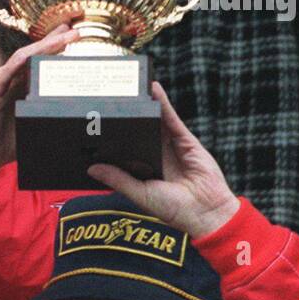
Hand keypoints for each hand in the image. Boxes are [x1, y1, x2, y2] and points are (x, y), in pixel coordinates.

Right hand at [0, 24, 79, 190]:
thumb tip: (81, 123)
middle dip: (54, 38)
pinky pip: (3, 75)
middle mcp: (13, 82)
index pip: (42, 61)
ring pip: (22, 58)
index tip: (75, 35)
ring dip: (42, 45)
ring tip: (63, 36)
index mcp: (23, 88)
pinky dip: (15, 64)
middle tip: (74, 27)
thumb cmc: (7, 145)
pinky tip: (26, 55)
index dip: (57, 46)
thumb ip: (52, 119)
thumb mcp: (36, 128)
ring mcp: (2, 86)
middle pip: (34, 54)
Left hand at [87, 82, 238, 238]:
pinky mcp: (185, 140)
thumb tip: (92, 169)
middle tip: (108, 99)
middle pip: (138, 131)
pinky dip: (163, 103)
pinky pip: (171, 118)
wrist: (206, 212)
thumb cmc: (174, 210)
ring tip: (129, 87)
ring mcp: (171, 146)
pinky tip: (153, 90)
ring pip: (154, 121)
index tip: (94, 124)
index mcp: (143, 170)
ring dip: (144, 104)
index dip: (113, 138)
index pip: (125, 149)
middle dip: (126, 117)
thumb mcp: (140, 194)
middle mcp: (156, 155)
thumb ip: (118, 179)